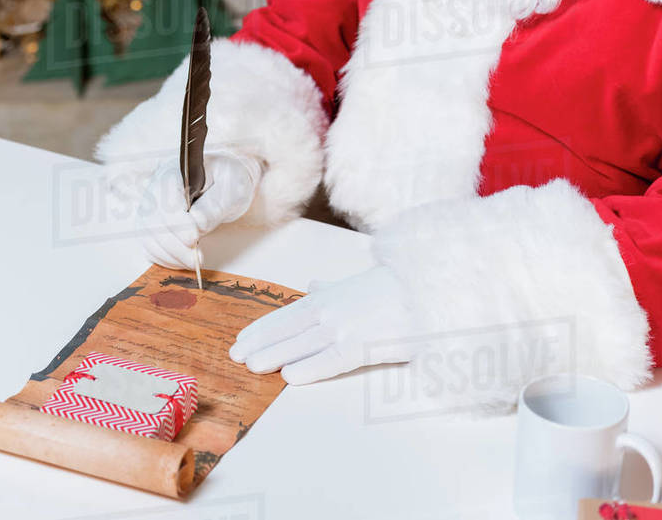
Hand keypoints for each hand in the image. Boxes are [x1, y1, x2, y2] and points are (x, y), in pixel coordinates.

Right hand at [136, 152, 261, 270]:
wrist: (223, 184)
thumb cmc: (227, 181)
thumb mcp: (230, 188)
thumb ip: (213, 205)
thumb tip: (197, 224)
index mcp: (175, 172)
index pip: (166, 198)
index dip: (177, 222)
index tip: (193, 239)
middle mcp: (156, 187)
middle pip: (153, 220)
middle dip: (174, 245)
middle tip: (195, 259)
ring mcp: (150, 206)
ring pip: (148, 236)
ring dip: (169, 255)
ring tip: (192, 262)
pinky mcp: (151, 223)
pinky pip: (149, 245)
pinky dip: (164, 257)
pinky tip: (182, 261)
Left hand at [229, 266, 418, 384]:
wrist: (427, 288)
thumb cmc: (394, 288)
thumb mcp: (357, 284)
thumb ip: (333, 289)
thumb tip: (314, 285)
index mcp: (327, 297)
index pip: (286, 315)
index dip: (262, 328)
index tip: (241, 339)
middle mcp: (330, 310)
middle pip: (288, 329)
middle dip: (260, 343)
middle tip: (235, 357)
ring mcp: (346, 327)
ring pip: (302, 343)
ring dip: (275, 355)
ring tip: (252, 367)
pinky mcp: (365, 344)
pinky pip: (332, 359)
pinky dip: (310, 367)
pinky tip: (290, 377)